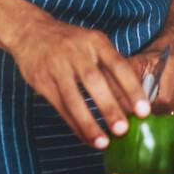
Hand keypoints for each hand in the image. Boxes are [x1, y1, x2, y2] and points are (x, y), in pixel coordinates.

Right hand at [3, 14, 149, 148]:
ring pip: (74, 98)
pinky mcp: (42, 81)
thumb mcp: (93, 46)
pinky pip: (60, 107)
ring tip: (103, 143)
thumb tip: (132, 104)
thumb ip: (111, 70)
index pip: (118, 65)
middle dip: (109, 107)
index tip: (144, 111)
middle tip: (123, 130)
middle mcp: (76, 52)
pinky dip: (75, 125)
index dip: (132, 89)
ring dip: (89, 123)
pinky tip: (87, 138)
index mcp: (96, 42)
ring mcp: (57, 66)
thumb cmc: (70, 43)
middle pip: (94, 82)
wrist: (30, 30)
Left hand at [128, 43, 173, 117]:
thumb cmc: (144, 66)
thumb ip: (126, 83)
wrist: (157, 62)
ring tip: (154, 106)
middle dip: (156, 112)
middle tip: (145, 110)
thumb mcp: (130, 68)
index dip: (150, 108)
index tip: (140, 109)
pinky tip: (166, 109)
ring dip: (166, 114)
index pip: (164, 99)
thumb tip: (124, 107)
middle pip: (172, 107)